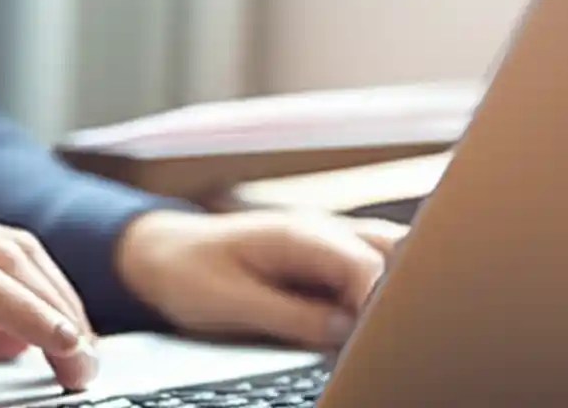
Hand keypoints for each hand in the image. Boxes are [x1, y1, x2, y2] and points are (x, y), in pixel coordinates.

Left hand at [116, 211, 406, 349]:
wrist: (164, 256)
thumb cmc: (189, 272)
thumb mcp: (231, 301)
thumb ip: (290, 314)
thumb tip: (345, 328)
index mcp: (299, 234)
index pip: (365, 262)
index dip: (382, 298)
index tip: (383, 333)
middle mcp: (321, 234)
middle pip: (392, 250)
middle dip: (403, 288)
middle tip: (396, 333)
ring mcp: (325, 247)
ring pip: (386, 258)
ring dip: (394, 289)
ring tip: (389, 330)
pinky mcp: (323, 266)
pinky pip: (365, 274)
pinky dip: (376, 296)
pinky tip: (372, 324)